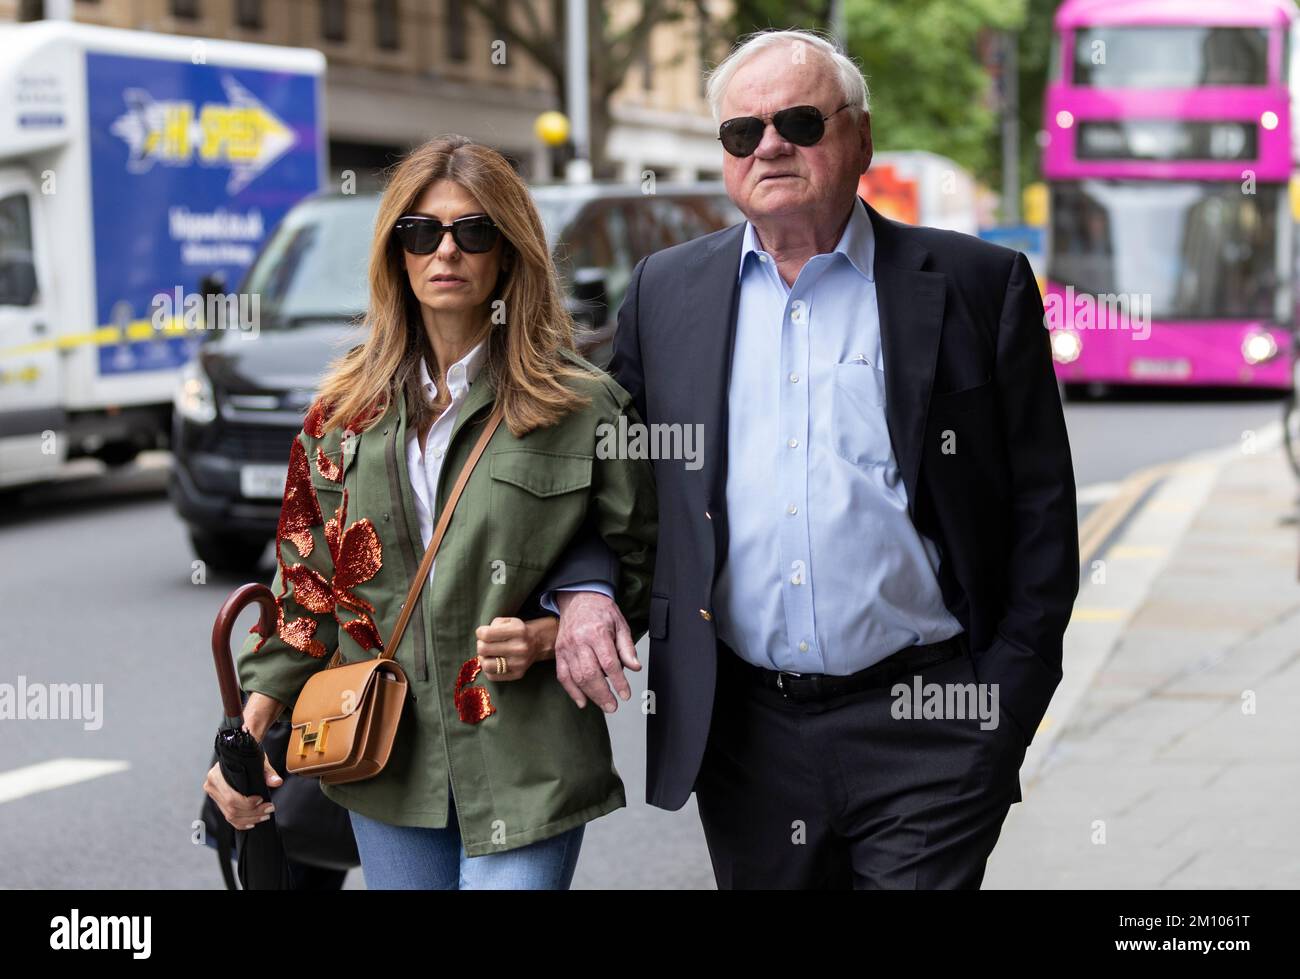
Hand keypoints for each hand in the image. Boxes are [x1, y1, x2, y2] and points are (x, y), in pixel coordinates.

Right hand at [202, 693, 283, 830]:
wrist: (239, 750)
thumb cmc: (248, 755)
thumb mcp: (259, 760)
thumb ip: (268, 772)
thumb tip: (277, 782)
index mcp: (216, 775)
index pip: (230, 797)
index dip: (247, 803)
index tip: (263, 800)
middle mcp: (211, 785)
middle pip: (231, 809)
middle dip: (252, 812)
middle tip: (269, 809)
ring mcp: (213, 794)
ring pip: (230, 815)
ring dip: (250, 818)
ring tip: (265, 815)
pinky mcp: (218, 800)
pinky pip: (228, 816)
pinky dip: (241, 822)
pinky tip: (253, 822)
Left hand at [476, 616, 554, 680]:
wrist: (537, 642)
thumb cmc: (518, 630)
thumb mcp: (508, 620)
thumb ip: (493, 626)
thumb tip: (480, 638)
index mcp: (518, 631)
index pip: (486, 634)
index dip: (479, 632)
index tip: (482, 633)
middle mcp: (520, 648)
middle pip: (483, 649)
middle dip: (480, 645)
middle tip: (484, 643)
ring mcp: (519, 663)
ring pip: (486, 665)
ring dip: (483, 658)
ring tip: (487, 654)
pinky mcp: (517, 674)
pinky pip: (492, 676)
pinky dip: (488, 669)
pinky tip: (493, 661)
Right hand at [553, 591, 639, 711]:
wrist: (579, 599)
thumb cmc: (601, 611)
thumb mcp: (620, 624)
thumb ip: (627, 647)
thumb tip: (635, 667)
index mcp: (596, 632)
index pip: (609, 663)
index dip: (618, 682)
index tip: (625, 694)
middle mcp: (579, 641)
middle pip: (590, 674)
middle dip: (603, 694)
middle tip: (613, 706)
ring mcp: (566, 648)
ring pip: (577, 677)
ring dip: (590, 695)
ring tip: (604, 705)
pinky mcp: (559, 653)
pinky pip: (563, 676)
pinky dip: (572, 691)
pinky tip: (582, 701)